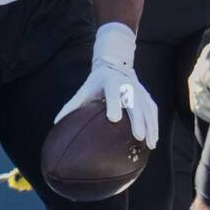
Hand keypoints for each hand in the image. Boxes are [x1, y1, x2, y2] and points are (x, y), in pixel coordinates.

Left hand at [56, 23, 158, 147]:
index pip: (112, 93)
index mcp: (110, 82)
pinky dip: (154, 124)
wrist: (115, 65)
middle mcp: (127, 85)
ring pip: (147, 108)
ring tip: (150, 144)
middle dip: (137, 120)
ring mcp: (140, 90)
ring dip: (150, 126)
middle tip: (138, 136)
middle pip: (134, 103)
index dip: (114, 104)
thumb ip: (71, 106)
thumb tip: (55, 123)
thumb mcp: (84, 90)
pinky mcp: (146, 95)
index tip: (113, 119)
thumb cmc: (96, 83)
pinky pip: (152, 110)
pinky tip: (153, 140)